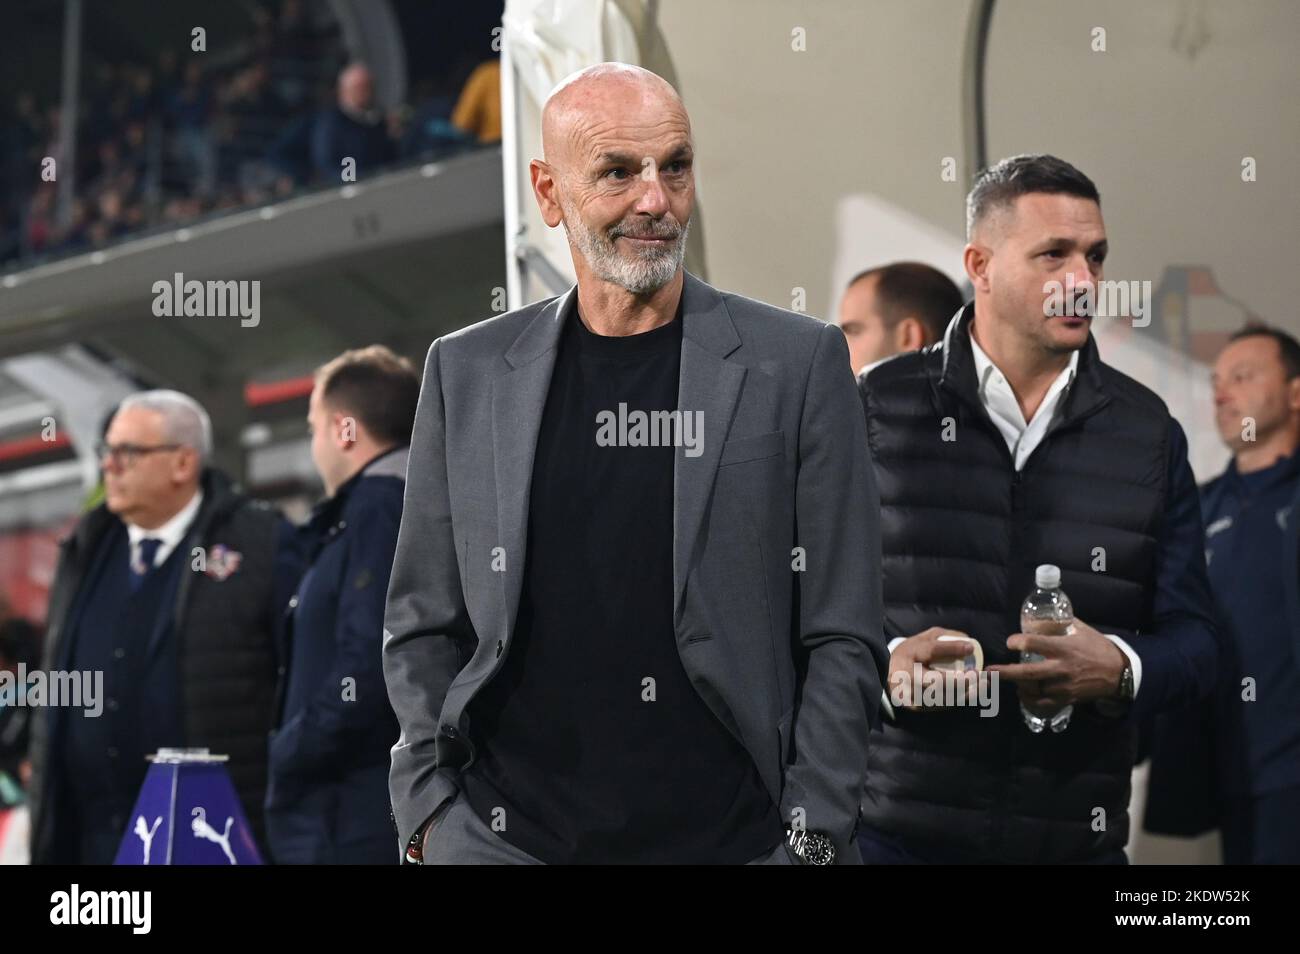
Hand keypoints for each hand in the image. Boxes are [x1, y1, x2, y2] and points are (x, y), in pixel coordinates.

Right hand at [888, 627, 980, 709]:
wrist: (887, 676)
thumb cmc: (911, 654)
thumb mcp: (923, 639)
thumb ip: (944, 637)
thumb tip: (968, 642)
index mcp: (908, 654)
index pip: (930, 651)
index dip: (951, 649)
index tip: (969, 648)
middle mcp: (907, 676)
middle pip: (935, 681)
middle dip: (959, 680)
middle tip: (976, 674)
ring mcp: (911, 694)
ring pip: (942, 697)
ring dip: (965, 691)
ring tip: (983, 684)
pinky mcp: (916, 707)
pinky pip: (942, 705)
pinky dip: (960, 699)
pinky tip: (974, 692)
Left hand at [988, 618, 1125, 711]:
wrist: (1119, 672)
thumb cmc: (1098, 647)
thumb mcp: (1081, 629)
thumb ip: (1059, 623)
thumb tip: (1036, 617)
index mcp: (1063, 648)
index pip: (1034, 643)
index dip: (1018, 641)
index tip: (1010, 642)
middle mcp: (1061, 668)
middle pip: (1028, 672)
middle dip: (1006, 672)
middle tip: (989, 671)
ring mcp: (1063, 686)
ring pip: (1034, 689)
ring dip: (1017, 685)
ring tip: (1005, 679)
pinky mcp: (1067, 698)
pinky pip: (1043, 703)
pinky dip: (1030, 699)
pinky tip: (1022, 693)